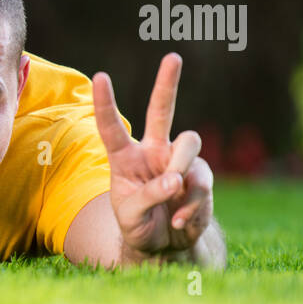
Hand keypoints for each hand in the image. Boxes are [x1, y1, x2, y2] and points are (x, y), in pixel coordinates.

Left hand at [92, 53, 214, 261]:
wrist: (164, 247)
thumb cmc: (138, 226)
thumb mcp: (130, 217)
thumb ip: (147, 197)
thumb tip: (175, 180)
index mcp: (125, 158)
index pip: (111, 127)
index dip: (105, 103)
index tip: (100, 76)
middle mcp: (153, 152)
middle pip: (161, 110)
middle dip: (167, 83)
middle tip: (173, 57)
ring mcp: (179, 162)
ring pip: (189, 142)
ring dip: (180, 167)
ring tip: (171, 196)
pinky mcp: (201, 177)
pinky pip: (201, 181)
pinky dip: (190, 205)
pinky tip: (179, 221)